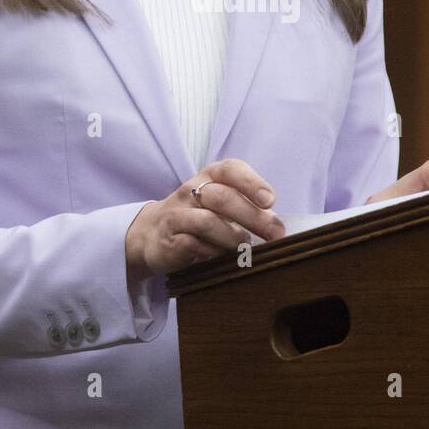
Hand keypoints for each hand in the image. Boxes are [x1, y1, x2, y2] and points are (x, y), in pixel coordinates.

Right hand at [125, 158, 285, 277]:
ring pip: (208, 222)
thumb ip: (247, 209)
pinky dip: (211, 253)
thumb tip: (278, 226)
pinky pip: (193, 246)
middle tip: (274, 234)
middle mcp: (191, 191)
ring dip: (233, 237)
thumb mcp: (219, 205)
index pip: (230, 170)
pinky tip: (220, 258)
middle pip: (223, 197)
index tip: (270, 201)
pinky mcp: (168, 240)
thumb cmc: (197, 217)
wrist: (150, 234)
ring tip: (245, 248)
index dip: (252, 183)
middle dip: (253, 216)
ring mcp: (177, 215)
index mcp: (209, 177)